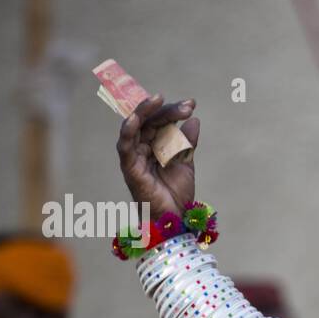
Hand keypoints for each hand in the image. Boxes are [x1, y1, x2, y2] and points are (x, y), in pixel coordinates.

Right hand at [117, 93, 199, 214]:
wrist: (174, 218)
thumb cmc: (176, 194)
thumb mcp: (186, 162)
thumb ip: (187, 142)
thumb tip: (194, 120)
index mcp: (154, 145)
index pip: (161, 121)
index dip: (174, 111)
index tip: (192, 104)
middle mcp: (142, 147)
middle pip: (150, 120)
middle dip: (168, 110)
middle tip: (187, 106)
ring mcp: (134, 156)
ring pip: (135, 127)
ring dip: (146, 111)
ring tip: (159, 99)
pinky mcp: (129, 167)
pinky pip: (124, 145)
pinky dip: (127, 130)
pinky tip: (134, 118)